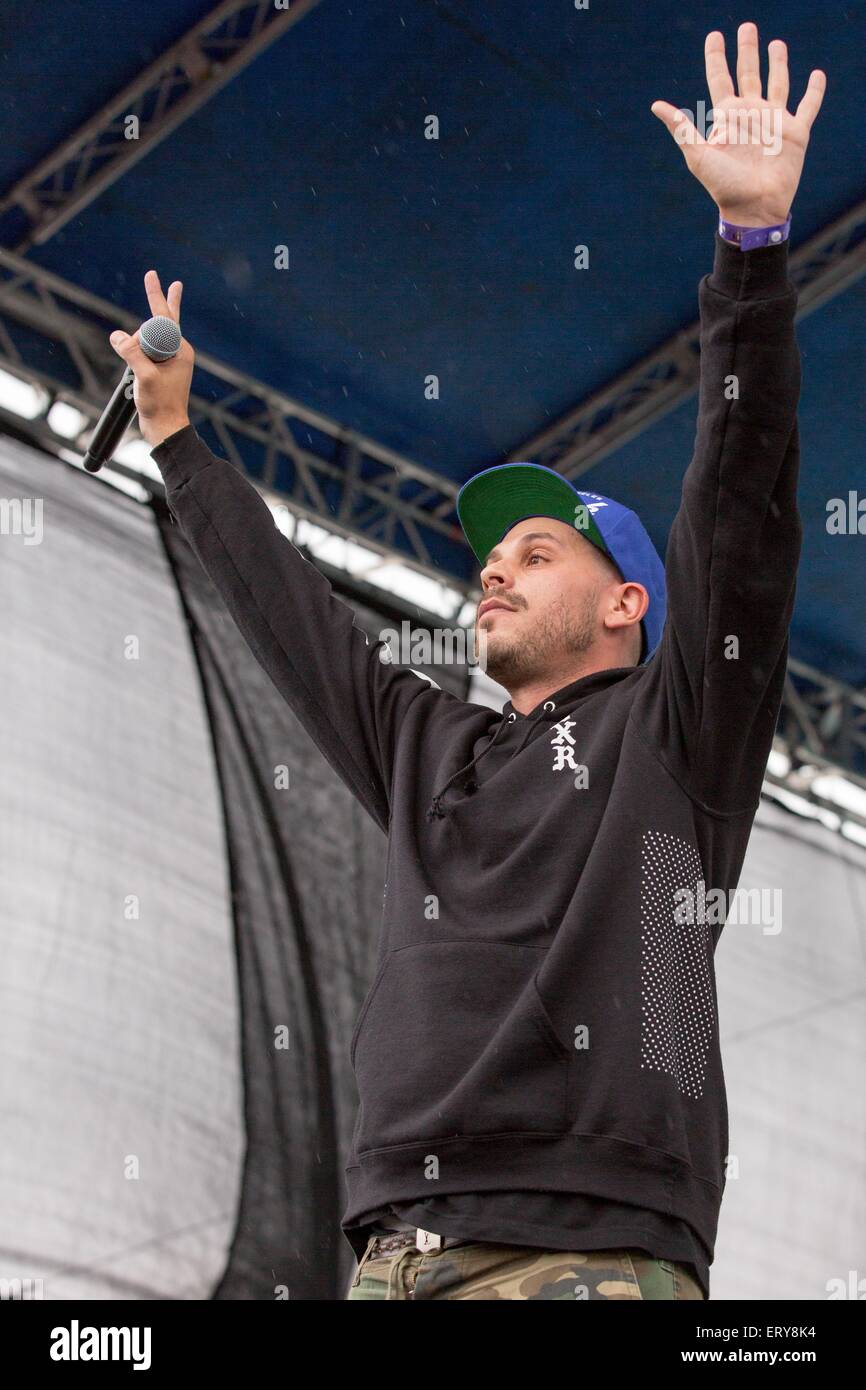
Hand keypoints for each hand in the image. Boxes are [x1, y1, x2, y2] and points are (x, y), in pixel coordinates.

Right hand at [108, 270, 193, 447]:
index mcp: (180, 351)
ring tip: (138, 360)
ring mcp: (169, 361)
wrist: (165, 429)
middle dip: (159, 300)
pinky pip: (149, 349)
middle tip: (161, 278)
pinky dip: (138, 346)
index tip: (152, 275)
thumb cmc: (161, 406)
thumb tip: (117, 336)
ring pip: (151, 337)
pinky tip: (136, 340)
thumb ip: (132, 354)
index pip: (165, 319)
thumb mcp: (144, 377)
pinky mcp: (160, 370)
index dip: (155, 297)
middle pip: (163, 321)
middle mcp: (177, 353)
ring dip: (138, 338)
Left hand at [651, 22, 824, 226]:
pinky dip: (815, 91)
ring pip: (778, 83)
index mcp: (727, 117)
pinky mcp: (796, 132)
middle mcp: (750, 114)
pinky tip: (817, 75)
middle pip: (748, 73)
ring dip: (778, 63)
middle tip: (747, 27)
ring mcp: (774, 121)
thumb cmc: (723, 185)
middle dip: (747, 50)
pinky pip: (809, 106)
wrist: (753, 209)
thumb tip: (655, 105)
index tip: (714, 36)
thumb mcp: (698, 155)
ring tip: (776, 44)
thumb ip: (681, 128)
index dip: (716, 57)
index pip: (719, 78)